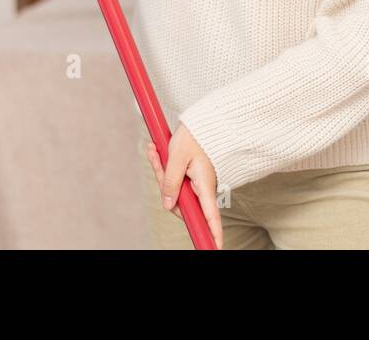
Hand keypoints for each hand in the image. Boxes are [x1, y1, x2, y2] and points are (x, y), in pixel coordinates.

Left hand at [148, 125, 223, 249]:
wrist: (202, 119)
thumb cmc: (194, 136)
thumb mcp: (178, 158)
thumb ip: (171, 182)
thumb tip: (168, 204)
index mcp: (204, 184)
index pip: (210, 216)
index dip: (212, 234)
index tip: (213, 248)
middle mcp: (202, 187)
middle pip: (180, 202)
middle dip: (163, 184)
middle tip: (156, 158)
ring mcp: (197, 183)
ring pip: (174, 190)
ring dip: (161, 172)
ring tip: (155, 151)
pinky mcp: (192, 177)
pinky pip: (175, 180)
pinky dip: (164, 169)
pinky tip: (156, 152)